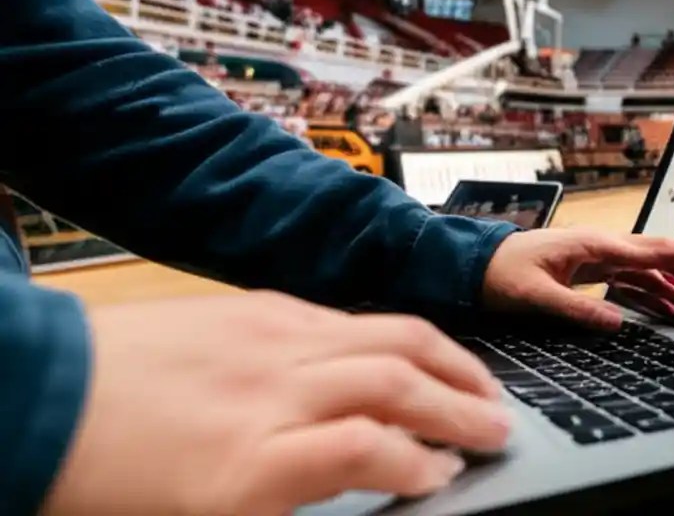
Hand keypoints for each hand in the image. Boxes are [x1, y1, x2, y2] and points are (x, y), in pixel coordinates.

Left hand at [44, 292, 510, 515]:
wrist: (37, 396)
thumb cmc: (103, 479)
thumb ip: (295, 499)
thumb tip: (368, 476)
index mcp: (252, 462)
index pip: (374, 452)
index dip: (427, 466)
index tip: (446, 479)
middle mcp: (270, 390)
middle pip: (396, 383)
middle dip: (461, 407)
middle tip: (498, 428)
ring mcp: (265, 338)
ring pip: (384, 335)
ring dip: (445, 360)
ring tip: (477, 382)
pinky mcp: (254, 307)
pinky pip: (344, 315)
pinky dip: (391, 335)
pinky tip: (405, 351)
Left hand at [482, 228, 673, 329]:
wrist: (474, 264)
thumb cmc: (501, 274)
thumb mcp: (536, 296)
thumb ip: (577, 308)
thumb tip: (619, 321)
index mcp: (593, 245)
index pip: (651, 250)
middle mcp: (599, 246)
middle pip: (655, 255)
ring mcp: (594, 257)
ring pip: (645, 268)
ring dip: (672, 282)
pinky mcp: (587, 269)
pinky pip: (628, 279)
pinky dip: (650, 291)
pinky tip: (666, 305)